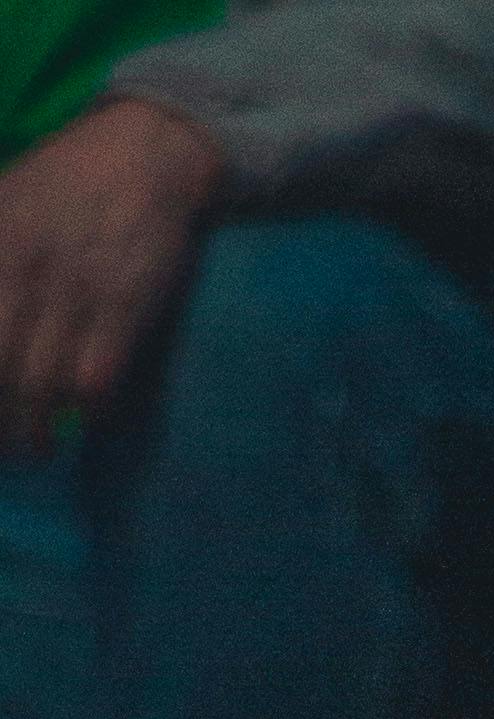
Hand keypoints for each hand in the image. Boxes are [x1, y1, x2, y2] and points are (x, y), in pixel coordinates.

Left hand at [0, 97, 224, 455]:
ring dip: (37, 430)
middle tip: (6, 450)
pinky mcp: (124, 307)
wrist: (142, 155)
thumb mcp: (0, 203)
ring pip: (42, 384)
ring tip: (37, 447)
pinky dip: (86, 410)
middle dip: (2, 425)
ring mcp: (76, 291)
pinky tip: (83, 415)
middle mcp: (26, 269)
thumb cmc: (63, 183)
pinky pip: (95, 381)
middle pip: (1, 369)